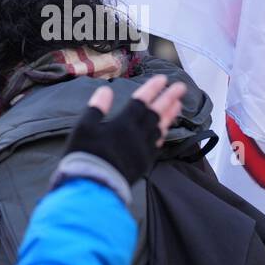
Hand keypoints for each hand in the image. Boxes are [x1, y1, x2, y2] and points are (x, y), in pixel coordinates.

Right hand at [63, 76, 187, 185]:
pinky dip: (161, 133)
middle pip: (156, 113)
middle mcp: (138, 135)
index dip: (153, 89)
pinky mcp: (144, 162)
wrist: (93, 185)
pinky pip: (157, 144)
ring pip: (160, 128)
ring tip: (178, 105)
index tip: (163, 79)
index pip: (142, 102)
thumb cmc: (85, 154)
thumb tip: (106, 90)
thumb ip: (96, 108)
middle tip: (181, 87)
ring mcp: (143, 149)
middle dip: (169, 98)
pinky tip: (164, 129)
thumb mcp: (84, 128)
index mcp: (123, 123)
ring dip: (169, 115)